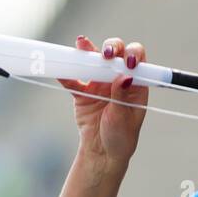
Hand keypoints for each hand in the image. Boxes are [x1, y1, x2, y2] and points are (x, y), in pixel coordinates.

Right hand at [57, 35, 149, 167]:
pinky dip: (66, 74)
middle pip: (115, 54)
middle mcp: (117, 78)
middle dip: (111, 48)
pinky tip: (60, 68)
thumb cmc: (120, 137)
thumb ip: (122, 96)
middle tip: (106, 54)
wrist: (102, 152)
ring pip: (94, 61)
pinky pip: (73, 80)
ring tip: (81, 43)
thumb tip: (125, 77)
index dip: (133, 54)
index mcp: (134, 83)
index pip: (137, 60)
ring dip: (87, 51)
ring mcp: (99, 84)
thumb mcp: (123, 118)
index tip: (128, 61)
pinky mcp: (83, 92)